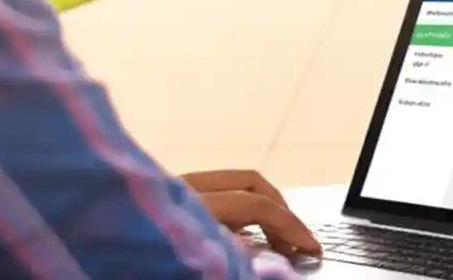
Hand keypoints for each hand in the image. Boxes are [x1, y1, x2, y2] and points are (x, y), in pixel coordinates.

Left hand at [181, 169, 321, 256]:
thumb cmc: (141, 272)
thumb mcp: (205, 257)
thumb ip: (239, 253)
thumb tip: (274, 255)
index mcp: (191, 203)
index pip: (255, 203)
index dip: (289, 225)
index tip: (311, 246)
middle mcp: (183, 188)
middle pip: (248, 182)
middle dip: (281, 209)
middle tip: (299, 240)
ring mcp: (174, 190)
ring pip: (232, 185)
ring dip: (261, 208)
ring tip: (277, 241)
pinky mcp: (168, 201)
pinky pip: (215, 195)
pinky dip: (238, 211)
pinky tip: (246, 236)